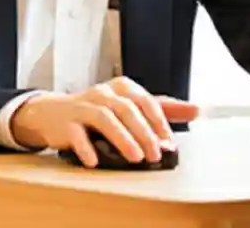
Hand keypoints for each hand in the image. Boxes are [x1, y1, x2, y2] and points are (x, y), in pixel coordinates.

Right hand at [10, 76, 198, 166]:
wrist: (53, 113)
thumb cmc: (97, 110)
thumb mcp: (130, 105)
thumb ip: (162, 108)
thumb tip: (196, 110)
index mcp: (122, 87)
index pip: (146, 100)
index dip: (159, 121)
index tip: (169, 140)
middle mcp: (103, 93)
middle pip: (128, 110)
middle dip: (144, 133)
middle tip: (156, 154)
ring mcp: (83, 106)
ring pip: (105, 119)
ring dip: (122, 139)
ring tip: (135, 158)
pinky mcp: (65, 123)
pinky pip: (77, 134)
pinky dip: (87, 148)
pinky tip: (95, 161)